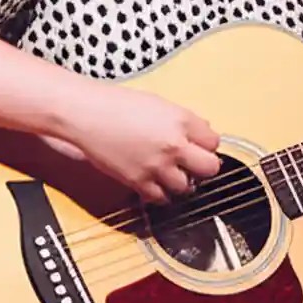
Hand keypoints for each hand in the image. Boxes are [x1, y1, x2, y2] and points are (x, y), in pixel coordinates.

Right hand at [55, 82, 221, 203]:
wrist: (88, 115)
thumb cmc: (121, 104)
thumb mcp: (160, 104)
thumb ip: (185, 121)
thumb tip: (203, 133)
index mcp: (181, 121)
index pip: (214, 142)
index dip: (207, 145)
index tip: (200, 146)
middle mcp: (174, 145)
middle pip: (210, 168)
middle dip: (205, 167)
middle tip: (194, 164)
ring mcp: (157, 167)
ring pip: (187, 187)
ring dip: (182, 181)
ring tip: (172, 173)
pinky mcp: (139, 182)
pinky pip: (161, 198)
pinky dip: (161, 193)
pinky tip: (156, 182)